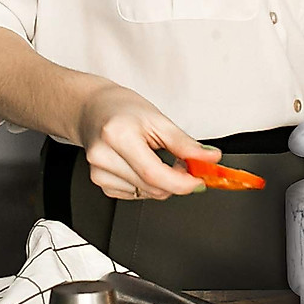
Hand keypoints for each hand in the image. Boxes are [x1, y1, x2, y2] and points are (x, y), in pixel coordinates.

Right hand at [76, 82, 216, 200]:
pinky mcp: (100, 183)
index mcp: (118, 136)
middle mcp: (104, 157)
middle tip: (187, 164)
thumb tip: (209, 158)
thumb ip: (185, 143)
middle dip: (177, 181)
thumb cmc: (124, 109)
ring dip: (163, 183)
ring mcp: (99, 173)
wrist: (94, 109)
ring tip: (161, 157)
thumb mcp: (158, 119)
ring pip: (146, 194)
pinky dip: (149, 184)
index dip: (181, 182)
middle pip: (151, 187)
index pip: (153, 173)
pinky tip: (145, 165)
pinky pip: (135, 194)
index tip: (200, 180)